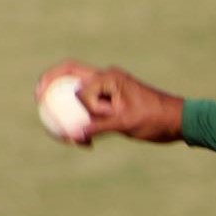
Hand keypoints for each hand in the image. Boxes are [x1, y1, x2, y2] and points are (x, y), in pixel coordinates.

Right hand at [35, 60, 184, 145]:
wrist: (179, 120)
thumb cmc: (155, 118)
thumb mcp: (126, 124)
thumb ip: (99, 127)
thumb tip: (74, 135)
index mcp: (110, 78)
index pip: (82, 88)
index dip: (86, 106)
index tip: (95, 119)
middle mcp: (107, 78)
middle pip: (70, 73)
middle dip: (51, 82)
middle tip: (37, 97)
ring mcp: (109, 88)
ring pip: (78, 93)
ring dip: (70, 109)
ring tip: (61, 131)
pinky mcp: (112, 100)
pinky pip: (90, 108)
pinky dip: (84, 120)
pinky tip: (83, 141)